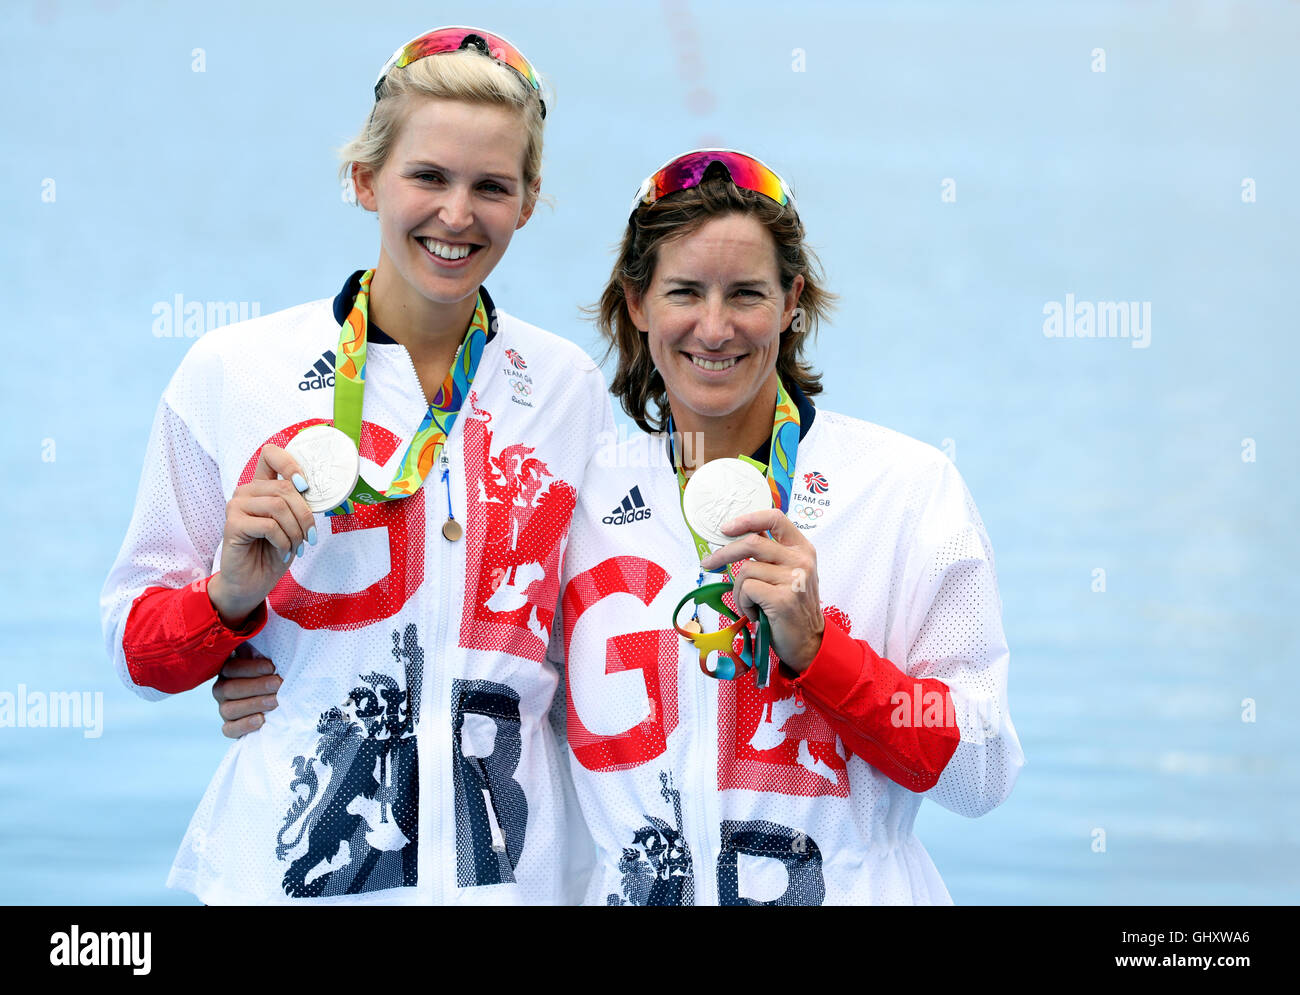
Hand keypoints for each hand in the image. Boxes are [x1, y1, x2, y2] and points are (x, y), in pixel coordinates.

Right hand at [207, 443, 316, 627]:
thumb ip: (298, 504)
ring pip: (279, 506)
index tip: (305, 487)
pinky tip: (282, 552)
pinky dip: (283, 541)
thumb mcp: (293, 524)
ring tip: (295, 547)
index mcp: (262, 486)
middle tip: (310, 537)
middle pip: (285, 488)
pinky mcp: (232, 524)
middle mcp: (246, 491)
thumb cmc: (274, 552)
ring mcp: (236, 506)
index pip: (271, 454)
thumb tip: (316, 491)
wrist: (252, 582)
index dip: (291, 465)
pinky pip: (269, 525)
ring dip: (295, 531)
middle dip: (305, 516)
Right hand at [213, 644, 281, 738]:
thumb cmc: (274, 675)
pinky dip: (245, 725)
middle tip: (278, 684)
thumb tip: (276, 636)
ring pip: (229, 709)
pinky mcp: (229, 727)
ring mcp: (224, 708)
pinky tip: (261, 720)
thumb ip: (266, 652)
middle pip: (230, 688)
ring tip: (275, 702)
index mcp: (229, 669)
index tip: (272, 667)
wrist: (278, 699)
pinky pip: (229, 729)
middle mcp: (222, 689)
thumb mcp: (270, 661)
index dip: (251, 667)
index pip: (232, 667)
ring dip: (254, 704)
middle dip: (257, 686)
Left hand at [699, 508, 824, 671]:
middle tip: (709, 563)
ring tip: (750, 604)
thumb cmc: (792, 608)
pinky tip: (755, 613)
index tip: (726, 528)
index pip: (775, 518)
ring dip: (739, 591)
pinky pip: (746, 590)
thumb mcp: (788, 573)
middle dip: (723, 553)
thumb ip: (770, 554)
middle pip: (752, 542)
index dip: (747, 519)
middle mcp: (801, 560)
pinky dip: (743, 603)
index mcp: (802, 548)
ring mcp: (794, 579)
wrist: (808, 642)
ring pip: (745, 570)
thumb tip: (735, 537)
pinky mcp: (783, 598)